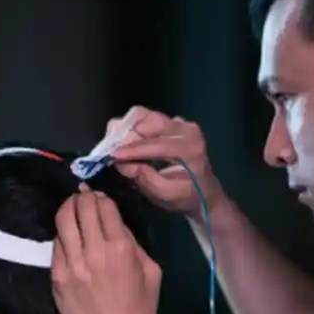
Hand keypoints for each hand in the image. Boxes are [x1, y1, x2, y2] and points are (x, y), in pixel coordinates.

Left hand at [52, 190, 161, 313]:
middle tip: (82, 197)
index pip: (104, 206)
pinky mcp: (57, 278)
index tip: (98, 198)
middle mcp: (95, 251)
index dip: (100, 198)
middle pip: (81, 207)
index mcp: (122, 248)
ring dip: (67, 210)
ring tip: (71, 208)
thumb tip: (116, 223)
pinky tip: (67, 237)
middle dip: (81, 198)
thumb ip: (134, 243)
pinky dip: (62, 236)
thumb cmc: (140, 310)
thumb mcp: (151, 271)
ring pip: (63, 221)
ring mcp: (72, 265)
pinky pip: (56, 246)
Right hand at [104, 107, 228, 221]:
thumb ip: (145, 179)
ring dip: (129, 128)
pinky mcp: (176, 123)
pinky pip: (150, 119)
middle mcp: (187, 130)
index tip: (110, 155)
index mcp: (189, 148)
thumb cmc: (185, 196)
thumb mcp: (165, 194)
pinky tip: (128, 141)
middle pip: (149, 121)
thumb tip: (123, 164)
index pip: (155, 145)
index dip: (130, 150)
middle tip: (110, 147)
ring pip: (147, 117)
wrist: (204, 191)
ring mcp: (182, 124)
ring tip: (116, 143)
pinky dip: (135, 127)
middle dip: (126, 134)